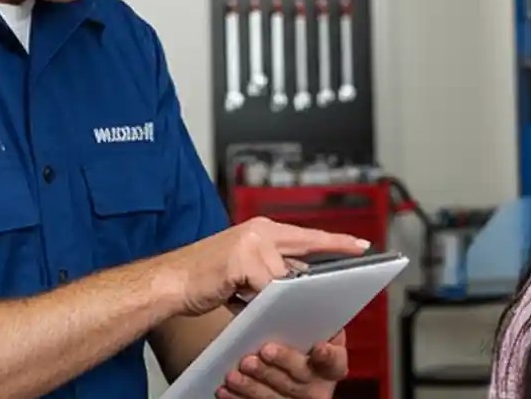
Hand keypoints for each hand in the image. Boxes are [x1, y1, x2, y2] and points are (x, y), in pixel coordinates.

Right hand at [163, 217, 368, 316]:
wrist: (170, 281)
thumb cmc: (205, 278)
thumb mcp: (245, 270)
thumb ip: (272, 272)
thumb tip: (298, 283)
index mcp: (260, 231)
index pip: (306, 236)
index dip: (335, 241)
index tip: (361, 244)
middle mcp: (259, 232)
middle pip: (306, 246)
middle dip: (333, 251)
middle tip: (359, 252)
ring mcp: (251, 244)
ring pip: (282, 277)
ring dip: (273, 293)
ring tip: (251, 291)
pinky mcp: (243, 260)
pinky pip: (265, 288)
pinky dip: (258, 299)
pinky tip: (241, 297)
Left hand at [217, 331, 347, 398]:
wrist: (288, 378)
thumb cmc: (299, 350)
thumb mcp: (310, 336)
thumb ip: (308, 325)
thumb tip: (294, 297)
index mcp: (330, 366)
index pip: (335, 362)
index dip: (328, 356)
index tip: (318, 348)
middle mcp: (316, 386)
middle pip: (300, 377)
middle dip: (281, 362)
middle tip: (264, 351)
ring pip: (274, 396)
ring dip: (253, 384)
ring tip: (235, 371)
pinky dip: (238, 396)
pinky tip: (225, 388)